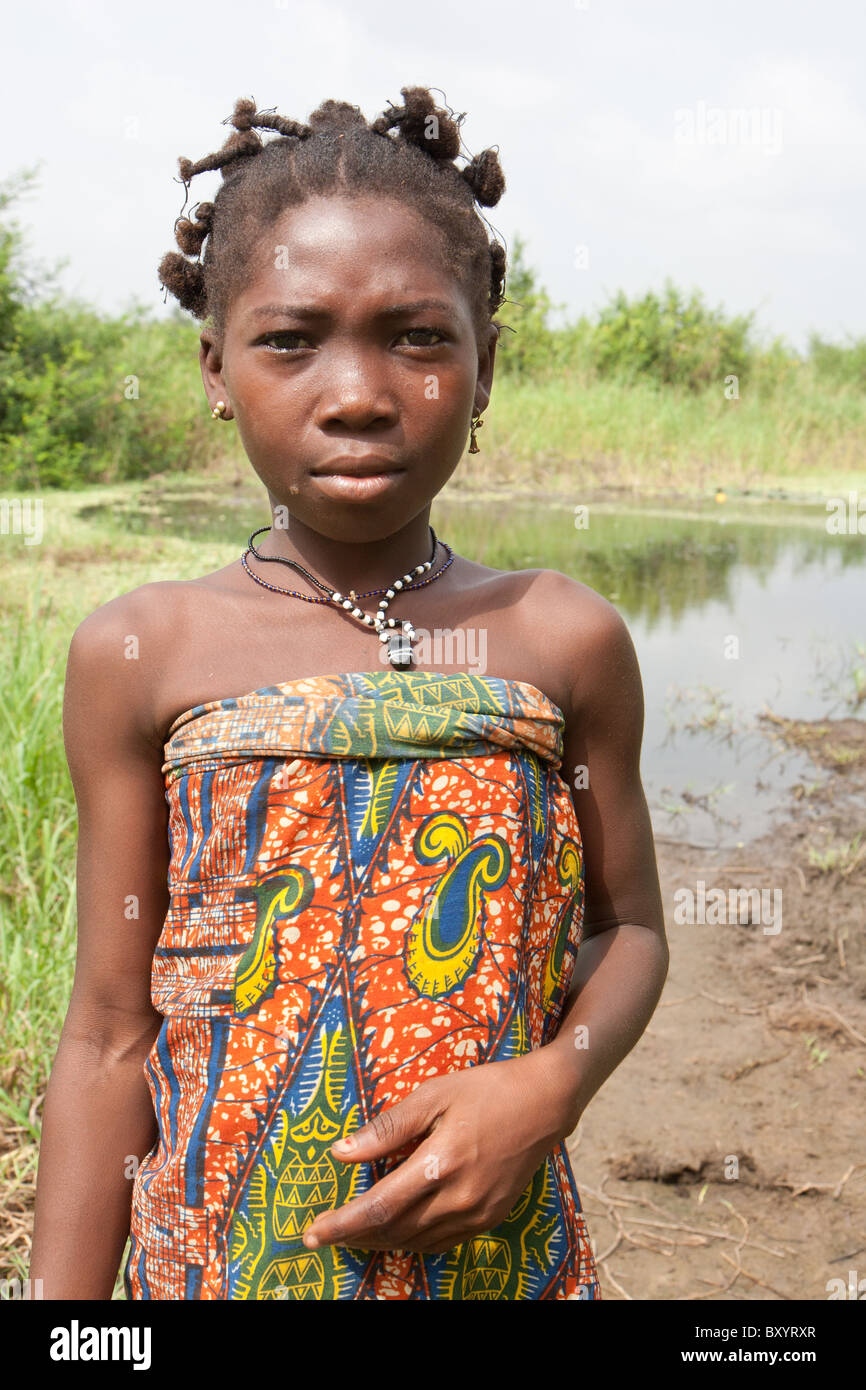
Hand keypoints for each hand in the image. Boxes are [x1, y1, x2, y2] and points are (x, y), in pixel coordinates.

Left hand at [303, 1048, 577, 1255]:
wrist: (547, 1102)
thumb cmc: (488, 1089)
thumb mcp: (434, 1094)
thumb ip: (387, 1128)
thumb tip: (340, 1152)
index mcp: (440, 1164)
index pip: (378, 1207)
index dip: (341, 1224)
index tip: (312, 1233)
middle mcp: (459, 1198)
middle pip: (393, 1231)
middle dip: (353, 1237)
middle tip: (322, 1235)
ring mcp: (478, 1213)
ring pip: (416, 1241)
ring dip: (379, 1241)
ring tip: (351, 1234)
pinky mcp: (490, 1218)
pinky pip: (441, 1241)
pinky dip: (412, 1240)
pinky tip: (395, 1230)